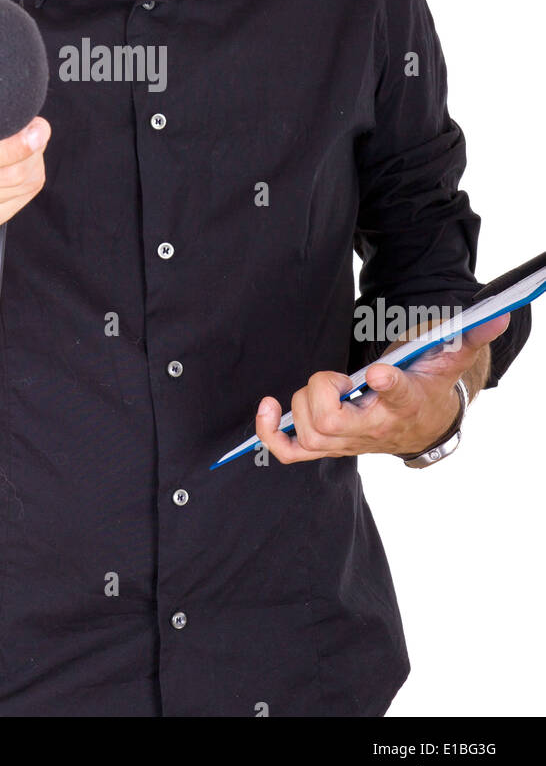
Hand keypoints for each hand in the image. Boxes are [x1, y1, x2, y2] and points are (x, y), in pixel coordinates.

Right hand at [0, 86, 50, 237]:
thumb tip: (20, 105)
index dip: (12, 147)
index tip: (37, 130)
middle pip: (3, 175)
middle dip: (32, 151)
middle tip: (34, 131)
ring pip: (16, 188)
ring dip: (31, 164)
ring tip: (22, 146)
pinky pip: (15, 203)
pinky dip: (26, 183)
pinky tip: (16, 167)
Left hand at [253, 312, 511, 463]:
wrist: (422, 427)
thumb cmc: (428, 386)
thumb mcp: (449, 359)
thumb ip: (467, 335)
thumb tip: (495, 314)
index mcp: (405, 402)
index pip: (397, 397)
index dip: (387, 384)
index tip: (379, 372)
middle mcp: (374, 428)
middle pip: (331, 421)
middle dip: (321, 389)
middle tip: (336, 377)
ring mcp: (348, 441)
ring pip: (309, 433)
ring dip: (303, 401)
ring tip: (324, 386)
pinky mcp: (327, 445)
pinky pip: (291, 451)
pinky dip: (272, 433)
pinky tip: (269, 406)